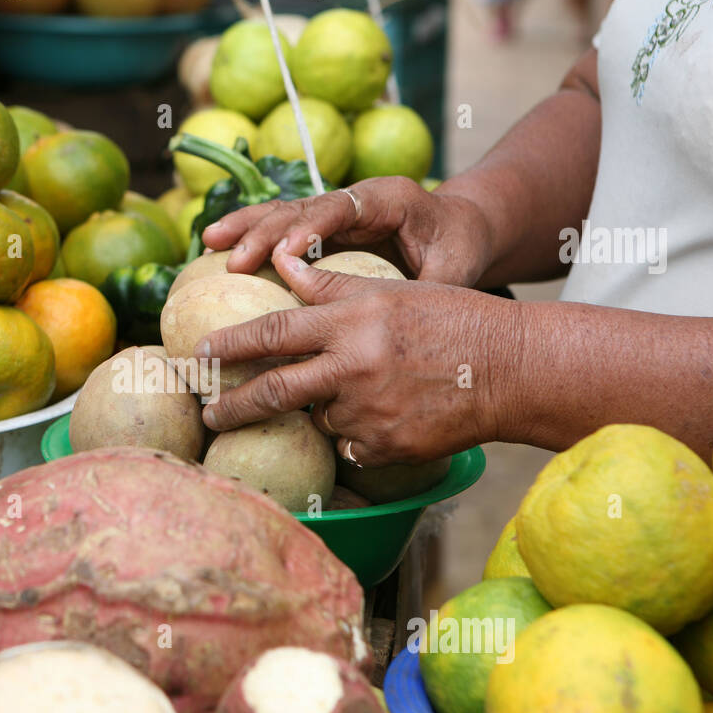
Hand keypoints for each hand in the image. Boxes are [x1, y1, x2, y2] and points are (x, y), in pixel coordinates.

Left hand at [196, 249, 521, 464]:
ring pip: (318, 419)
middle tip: (209, 413)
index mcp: (351, 321)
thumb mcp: (391, 292)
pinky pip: (349, 447)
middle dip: (233, 406)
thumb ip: (332, 285)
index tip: (200, 354)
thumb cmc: (453, 322)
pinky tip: (386, 417)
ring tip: (361, 394)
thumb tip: (282, 265)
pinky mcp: (386, 448)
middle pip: (274, 391)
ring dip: (322, 411)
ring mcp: (369, 412)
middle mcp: (352, 367)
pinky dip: (354, 436)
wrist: (512, 371)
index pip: (274, 332)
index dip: (230, 346)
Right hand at [200, 177, 495, 287]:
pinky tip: (214, 247)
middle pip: (301, 208)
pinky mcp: (319, 226)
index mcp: (388, 198)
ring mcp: (334, 209)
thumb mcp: (455, 269)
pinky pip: (279, 226)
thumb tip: (398, 325)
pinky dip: (248, 234)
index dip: (310, 229)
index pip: (342, 208)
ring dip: (245, 227)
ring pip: (282, 211)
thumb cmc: (459, 248)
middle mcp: (354, 198)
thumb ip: (428, 290)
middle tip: (234, 262)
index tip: (282, 256)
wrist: (460, 227)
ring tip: (209, 242)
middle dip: (265, 233)